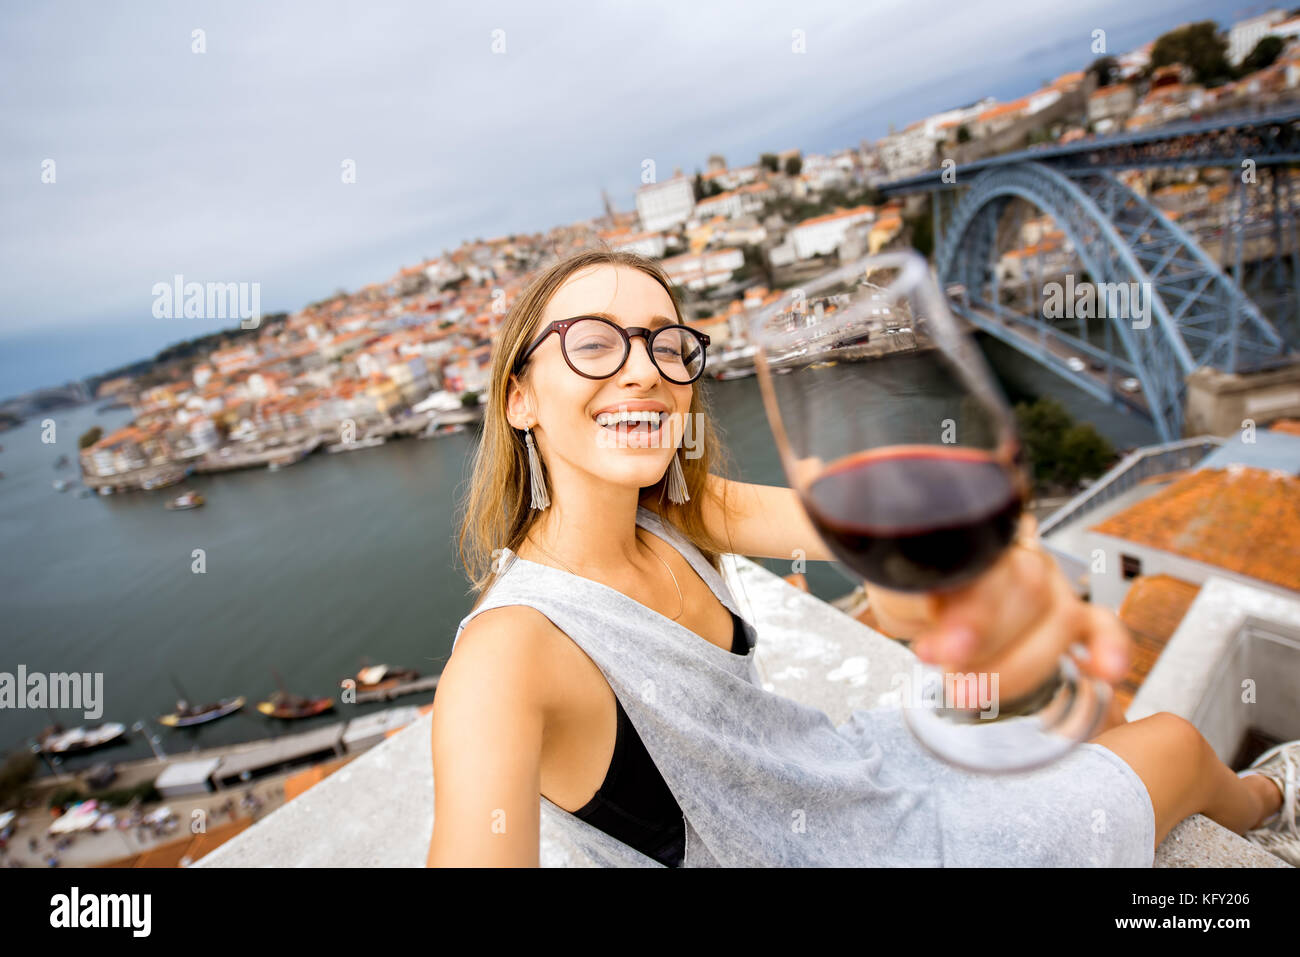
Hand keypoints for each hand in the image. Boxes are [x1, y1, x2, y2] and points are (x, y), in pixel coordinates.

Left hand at [864, 514, 1131, 702]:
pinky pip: (1102, 624)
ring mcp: (1048, 584)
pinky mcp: (1068, 615)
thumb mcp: (893, 584)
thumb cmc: (908, 580)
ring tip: (969, 690)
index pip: (986, 568)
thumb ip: (909, 591)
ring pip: (1061, 617)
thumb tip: (932, 615)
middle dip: (986, 649)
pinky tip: (1103, 671)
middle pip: (1027, 593)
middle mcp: (1018, 554)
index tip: (934, 651)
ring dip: (1019, 666)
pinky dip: (1109, 646)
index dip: (967, 617)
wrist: (920, 581)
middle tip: (946, 677)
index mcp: (973, 536)